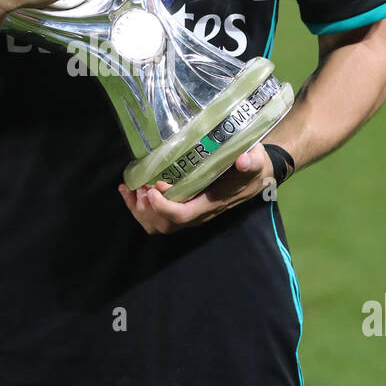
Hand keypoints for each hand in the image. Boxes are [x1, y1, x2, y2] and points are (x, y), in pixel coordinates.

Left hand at [118, 143, 276, 234]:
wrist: (256, 175)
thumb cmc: (253, 166)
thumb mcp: (256, 161)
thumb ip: (251, 161)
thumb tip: (243, 160)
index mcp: (212, 202)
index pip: (184, 215)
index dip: (164, 207)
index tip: (152, 187)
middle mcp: (199, 213)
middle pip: (165, 225)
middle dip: (147, 209)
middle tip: (139, 186)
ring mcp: (190, 212)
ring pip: (158, 225)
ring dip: (139, 210)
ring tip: (132, 188)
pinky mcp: (183, 207)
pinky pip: (157, 218)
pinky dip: (139, 207)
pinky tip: (129, 190)